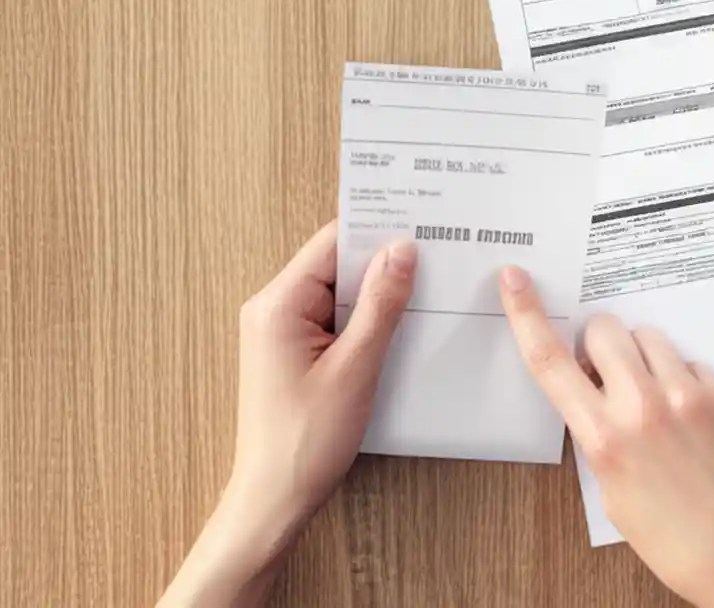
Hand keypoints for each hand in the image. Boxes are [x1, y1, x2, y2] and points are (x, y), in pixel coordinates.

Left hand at [161, 221, 415, 605]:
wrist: (275, 497)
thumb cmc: (306, 440)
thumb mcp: (355, 367)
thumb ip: (380, 305)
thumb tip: (402, 250)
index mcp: (278, 304)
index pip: (332, 242)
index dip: (377, 231)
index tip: (421, 223)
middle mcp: (272, 308)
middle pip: (336, 263)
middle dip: (382, 262)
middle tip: (434, 257)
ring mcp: (280, 329)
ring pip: (339, 291)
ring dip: (377, 294)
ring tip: (422, 293)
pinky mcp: (292, 350)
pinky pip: (334, 318)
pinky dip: (365, 320)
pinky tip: (395, 328)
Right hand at [498, 266, 713, 607]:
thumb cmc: (674, 538)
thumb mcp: (612, 490)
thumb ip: (598, 433)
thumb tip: (595, 390)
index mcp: (605, 438)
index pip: (551, 362)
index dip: (526, 314)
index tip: (515, 280)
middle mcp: (645, 407)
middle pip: (604, 330)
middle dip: (600, 345)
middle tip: (609, 374)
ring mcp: (690, 396)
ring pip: (649, 337)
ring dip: (643, 358)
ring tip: (659, 402)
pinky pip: (692, 362)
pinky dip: (685, 380)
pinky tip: (694, 420)